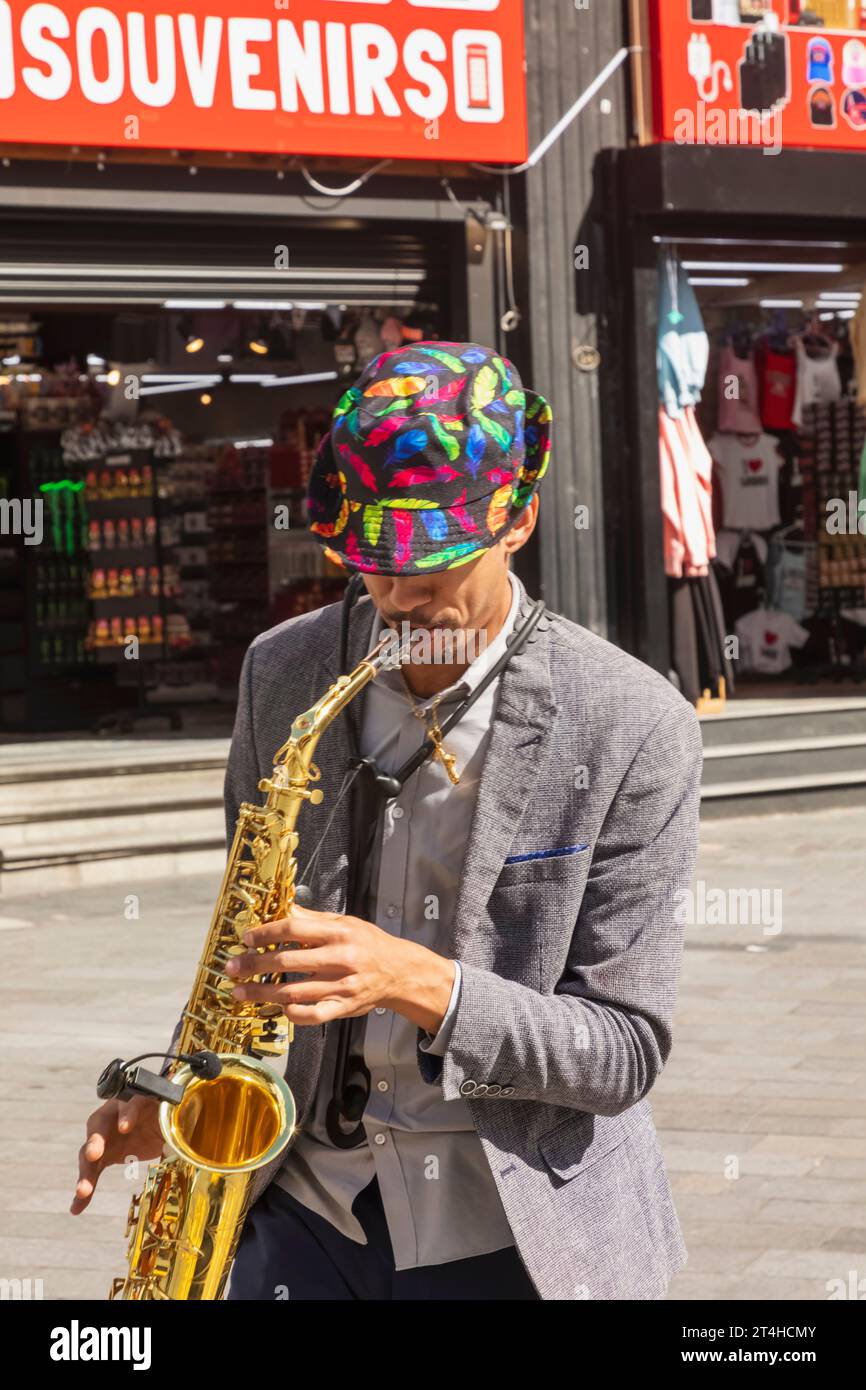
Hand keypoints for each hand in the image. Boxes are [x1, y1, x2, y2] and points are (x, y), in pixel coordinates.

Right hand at [71, 1096, 162, 1214]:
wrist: (158, 1123)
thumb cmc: (164, 1114)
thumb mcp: (170, 1117)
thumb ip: (171, 1127)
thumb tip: (180, 1144)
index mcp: (133, 1099)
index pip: (129, 1103)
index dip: (127, 1114)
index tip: (125, 1128)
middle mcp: (112, 1116)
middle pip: (99, 1127)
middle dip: (95, 1142)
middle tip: (92, 1156)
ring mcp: (104, 1137)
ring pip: (90, 1153)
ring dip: (85, 1173)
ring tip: (82, 1191)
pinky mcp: (103, 1156)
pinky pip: (92, 1172)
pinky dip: (85, 1190)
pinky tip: (77, 1207)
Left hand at [225, 905, 455, 1033]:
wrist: (400, 972)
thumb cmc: (369, 944)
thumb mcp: (345, 922)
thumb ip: (313, 919)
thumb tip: (282, 907)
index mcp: (339, 932)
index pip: (294, 928)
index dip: (266, 933)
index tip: (247, 939)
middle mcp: (340, 958)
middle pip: (288, 961)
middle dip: (255, 965)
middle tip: (233, 968)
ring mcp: (342, 985)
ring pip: (295, 991)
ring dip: (263, 993)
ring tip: (241, 992)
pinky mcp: (344, 1007)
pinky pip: (313, 1015)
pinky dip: (293, 1014)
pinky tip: (278, 1009)